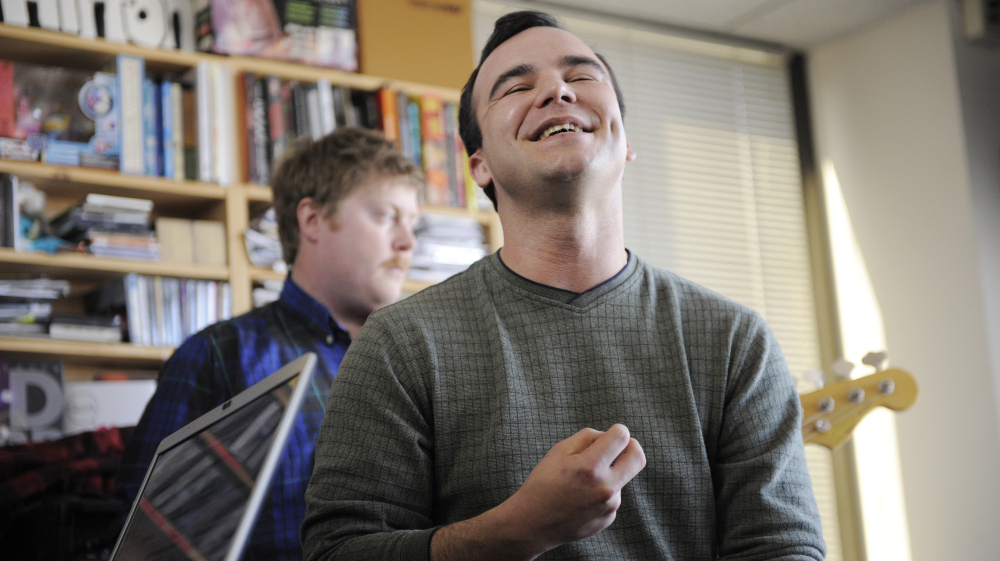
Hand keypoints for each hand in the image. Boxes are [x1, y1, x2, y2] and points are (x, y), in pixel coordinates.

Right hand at [507, 424, 645, 551]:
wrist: (533, 524)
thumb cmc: (543, 483)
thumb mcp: (559, 451)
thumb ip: (587, 437)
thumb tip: (608, 436)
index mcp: (591, 467)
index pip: (622, 437)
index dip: (618, 430)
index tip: (613, 433)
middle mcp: (605, 488)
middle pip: (638, 458)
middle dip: (632, 447)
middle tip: (622, 446)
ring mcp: (609, 506)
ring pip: (620, 479)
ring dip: (607, 475)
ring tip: (579, 484)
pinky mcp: (608, 518)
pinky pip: (611, 497)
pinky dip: (600, 493)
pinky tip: (579, 499)